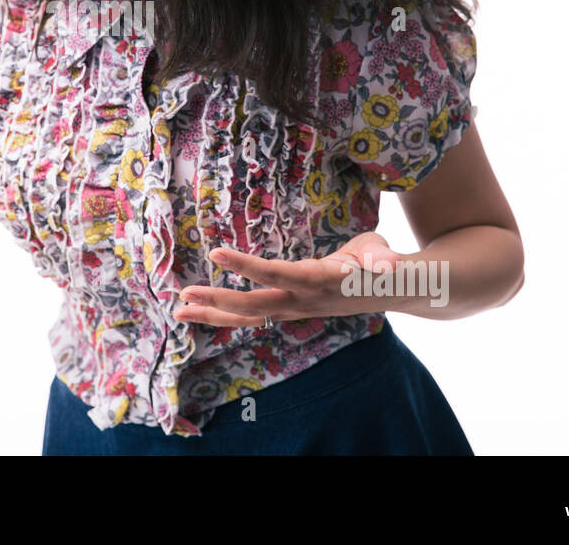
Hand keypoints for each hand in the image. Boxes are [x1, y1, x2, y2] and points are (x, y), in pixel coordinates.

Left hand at [172, 232, 400, 326]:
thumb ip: (380, 258)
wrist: (388, 291)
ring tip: (180, 308)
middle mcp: (304, 301)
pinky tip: (200, 312)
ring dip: (214, 313)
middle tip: (185, 293)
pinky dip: (225, 315)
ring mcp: (295, 309)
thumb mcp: (380, 252)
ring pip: (249, 316)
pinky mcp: (290, 311)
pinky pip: (253, 317)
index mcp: (320, 281)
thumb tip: (387, 266)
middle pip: (256, 305)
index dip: (246, 264)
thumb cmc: (378, 263)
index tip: (216, 251)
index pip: (277, 274)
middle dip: (219, 300)